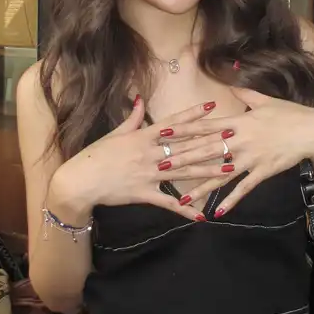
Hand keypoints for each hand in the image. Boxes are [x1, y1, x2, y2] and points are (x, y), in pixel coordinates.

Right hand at [48, 98, 238, 220]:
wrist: (80, 181)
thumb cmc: (96, 155)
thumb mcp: (114, 133)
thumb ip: (132, 118)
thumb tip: (139, 99)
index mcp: (142, 137)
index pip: (173, 123)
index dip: (193, 115)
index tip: (212, 107)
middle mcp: (149, 154)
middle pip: (185, 146)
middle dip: (210, 142)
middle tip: (232, 138)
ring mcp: (148, 174)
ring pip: (183, 171)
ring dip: (207, 171)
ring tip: (228, 170)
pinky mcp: (144, 194)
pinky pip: (168, 203)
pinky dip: (184, 209)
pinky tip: (200, 215)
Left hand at [164, 88, 313, 216]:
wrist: (313, 131)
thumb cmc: (288, 113)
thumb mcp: (264, 99)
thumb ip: (243, 92)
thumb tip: (230, 79)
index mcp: (238, 122)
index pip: (205, 127)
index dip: (183, 130)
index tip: (164, 133)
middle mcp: (240, 140)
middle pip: (206, 151)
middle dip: (182, 159)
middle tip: (161, 166)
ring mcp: (251, 158)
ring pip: (220, 174)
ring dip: (200, 186)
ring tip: (182, 198)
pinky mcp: (262, 172)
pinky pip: (243, 188)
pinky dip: (230, 200)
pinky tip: (217, 212)